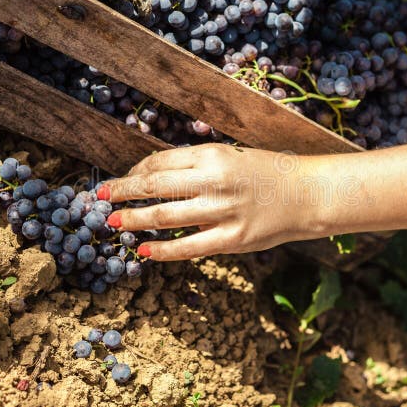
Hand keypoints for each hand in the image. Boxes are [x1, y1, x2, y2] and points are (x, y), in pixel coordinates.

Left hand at [102, 144, 333, 260]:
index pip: (161, 162)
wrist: (307, 195)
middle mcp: (214, 181)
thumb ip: (197, 166)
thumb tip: (156, 176)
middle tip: (99, 196)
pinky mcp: (232, 240)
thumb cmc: (268, 172)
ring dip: (134, 219)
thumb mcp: (231, 156)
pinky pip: (188, 248)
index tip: (122, 180)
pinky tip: (144, 251)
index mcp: (213, 155)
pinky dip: (162, 251)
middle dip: (122, 191)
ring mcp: (222, 212)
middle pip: (155, 186)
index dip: (135, 172)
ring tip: (113, 222)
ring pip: (164, 216)